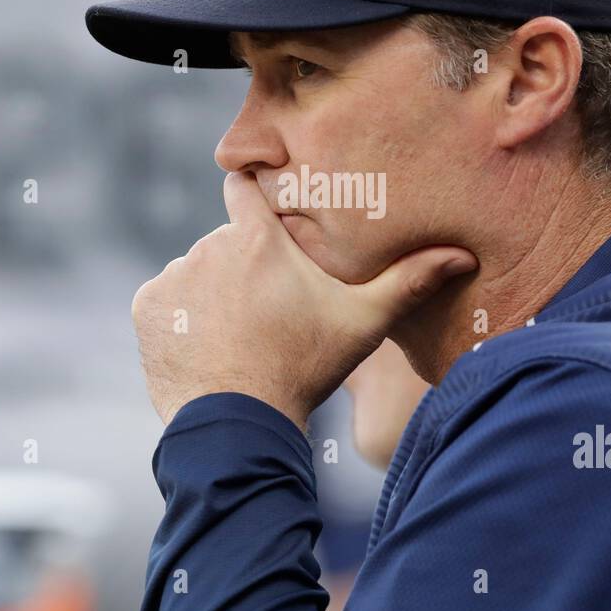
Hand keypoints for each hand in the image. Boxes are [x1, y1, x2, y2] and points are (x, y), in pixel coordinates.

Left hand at [131, 171, 476, 430]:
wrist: (238, 425)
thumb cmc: (305, 368)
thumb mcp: (362, 324)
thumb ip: (407, 283)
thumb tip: (462, 256)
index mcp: (258, 238)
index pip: (244, 185)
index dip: (254, 195)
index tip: (265, 212)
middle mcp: (209, 247)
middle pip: (226, 242)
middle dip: (242, 266)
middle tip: (268, 308)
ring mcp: (174, 277)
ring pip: (195, 272)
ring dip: (210, 293)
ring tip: (239, 334)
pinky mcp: (148, 308)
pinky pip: (166, 300)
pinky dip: (181, 317)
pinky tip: (209, 345)